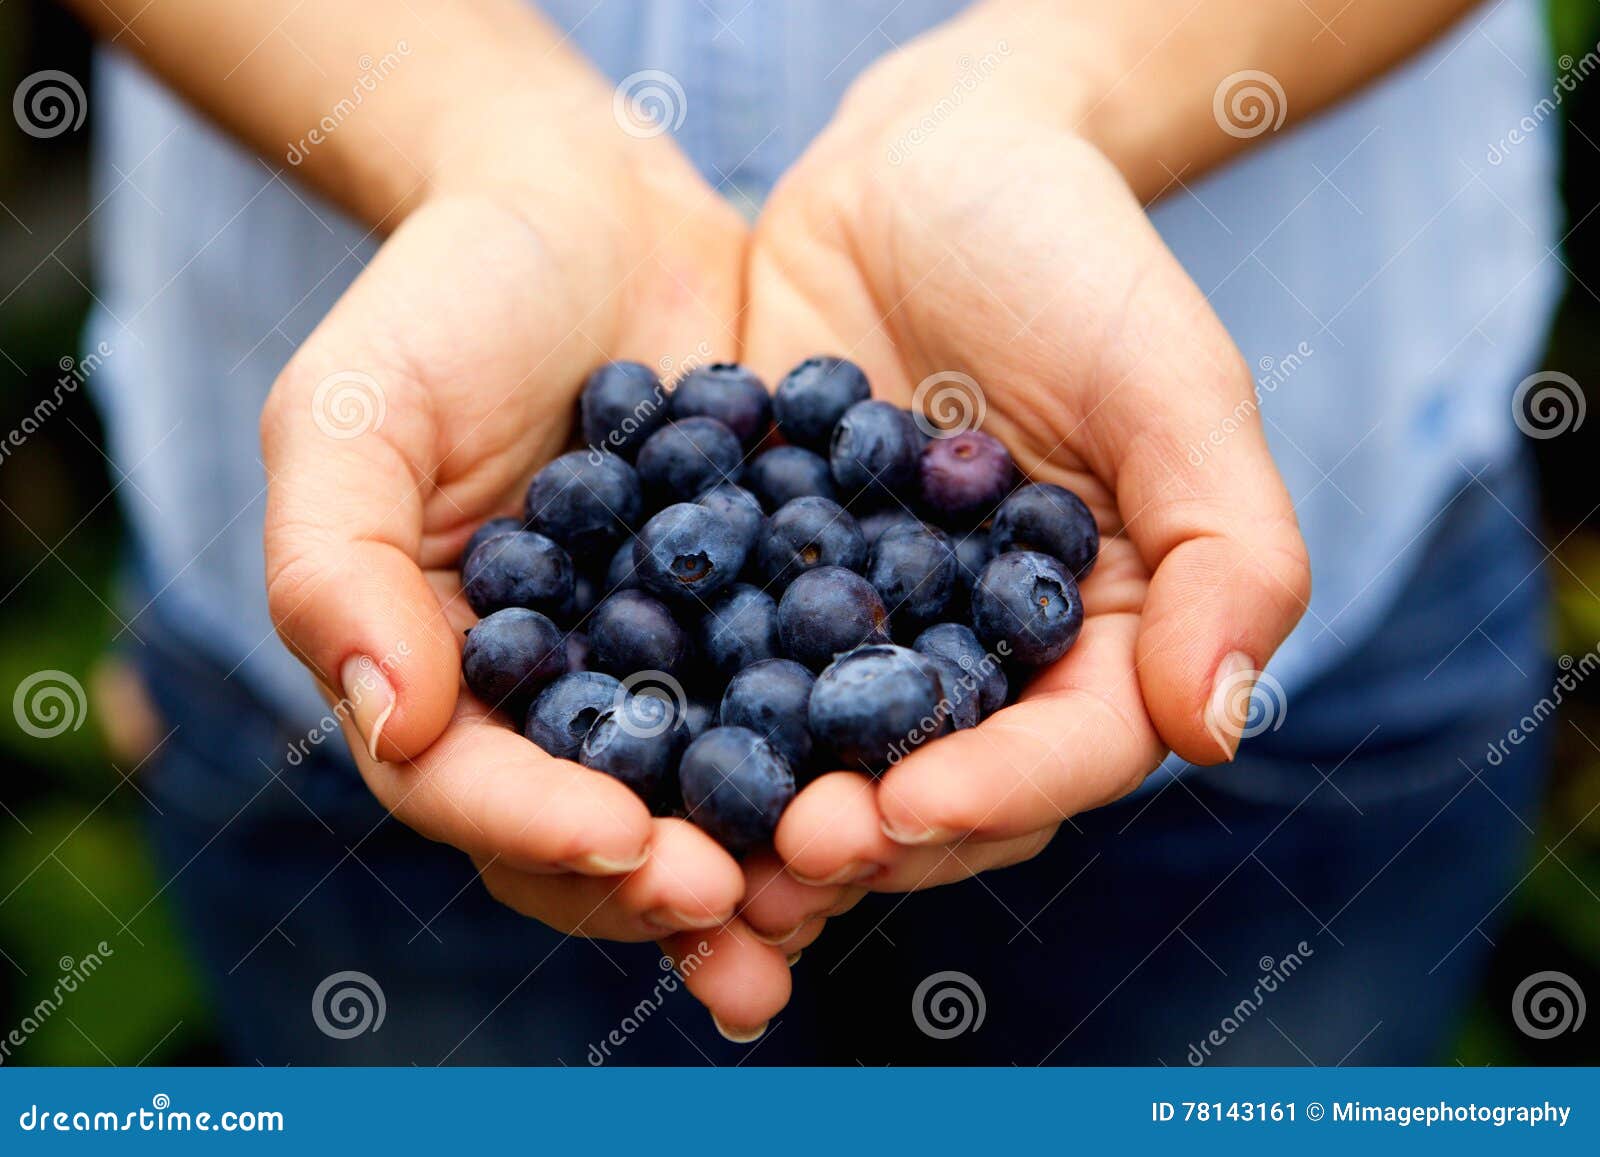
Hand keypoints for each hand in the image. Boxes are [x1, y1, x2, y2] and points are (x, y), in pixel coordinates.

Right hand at [259, 100, 791, 1033]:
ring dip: (769, 863)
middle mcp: (556, 698)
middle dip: (667, 886)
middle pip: (593, 833)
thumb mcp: (355, 414)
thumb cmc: (447, 301)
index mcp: (443, 677)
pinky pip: (802, 702)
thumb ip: (337, 569)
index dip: (544, 831)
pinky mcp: (761, 619)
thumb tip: (391, 727)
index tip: (633, 845)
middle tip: (753, 914)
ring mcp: (665, 667)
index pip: (471, 792)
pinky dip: (849, 748)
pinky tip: (914, 774)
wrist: (590, 212)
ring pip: (706, 798)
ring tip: (839, 888)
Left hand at [735, 34, 1310, 938]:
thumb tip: (1219, 729)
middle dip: (863, 832)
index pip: (1065, 752)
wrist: (925, 166)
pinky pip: (720, 665)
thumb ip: (1228, 551)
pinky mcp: (758, 589)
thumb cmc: (1074, 257)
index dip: (993, 794)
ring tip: (689, 850)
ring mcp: (861, 635)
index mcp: (1098, 642)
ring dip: (759, 817)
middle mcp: (979, 663)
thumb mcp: (1172, 384)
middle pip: (935, 787)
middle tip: (783, 857)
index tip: (905, 810)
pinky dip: (677, 713)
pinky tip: (615, 748)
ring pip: (820, 757)